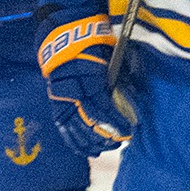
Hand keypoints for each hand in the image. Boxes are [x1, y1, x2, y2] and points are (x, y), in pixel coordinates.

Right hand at [37, 14, 134, 155]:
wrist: (65, 39)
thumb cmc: (94, 47)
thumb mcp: (109, 59)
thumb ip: (119, 81)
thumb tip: (134, 103)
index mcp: (87, 79)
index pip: (101, 107)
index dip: (115, 123)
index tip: (128, 131)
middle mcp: (72, 91)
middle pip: (88, 122)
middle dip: (106, 136)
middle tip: (121, 141)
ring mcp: (61, 99)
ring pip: (76, 128)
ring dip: (93, 142)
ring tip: (108, 147)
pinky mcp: (55, 104)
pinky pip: (65, 128)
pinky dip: (76, 141)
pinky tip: (89, 151)